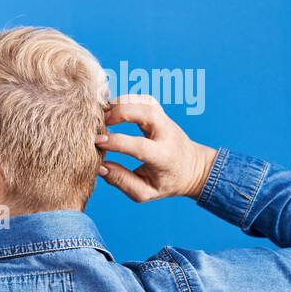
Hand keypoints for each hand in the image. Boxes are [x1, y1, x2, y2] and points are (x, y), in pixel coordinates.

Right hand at [96, 95, 217, 201]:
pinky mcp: (161, 114)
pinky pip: (145, 99)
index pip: (139, 145)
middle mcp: (166, 133)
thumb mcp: (145, 192)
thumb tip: (101, 167)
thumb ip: (122, 181)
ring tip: (103, 115)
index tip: (97, 142)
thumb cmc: (167, 182)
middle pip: (145, 112)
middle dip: (119, 113)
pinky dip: (127, 100)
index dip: (116, 142)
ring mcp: (165, 120)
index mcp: (164, 156)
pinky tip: (114, 109)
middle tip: (100, 123)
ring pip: (145, 101)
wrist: (193, 168)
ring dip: (121, 103)